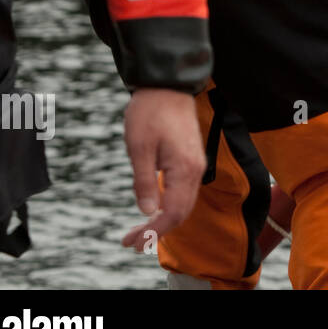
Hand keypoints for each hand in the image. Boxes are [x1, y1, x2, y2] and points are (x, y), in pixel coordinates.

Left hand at [120, 88, 204, 248]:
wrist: (167, 86)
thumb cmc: (150, 113)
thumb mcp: (138, 147)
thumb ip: (143, 181)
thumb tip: (147, 211)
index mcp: (184, 169)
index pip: (172, 212)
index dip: (153, 231)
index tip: (131, 242)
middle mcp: (195, 170)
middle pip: (181, 212)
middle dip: (158, 231)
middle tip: (132, 243)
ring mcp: (195, 164)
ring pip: (184, 203)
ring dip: (164, 220)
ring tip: (140, 231)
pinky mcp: (190, 158)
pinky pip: (184, 191)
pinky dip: (170, 206)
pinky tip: (154, 209)